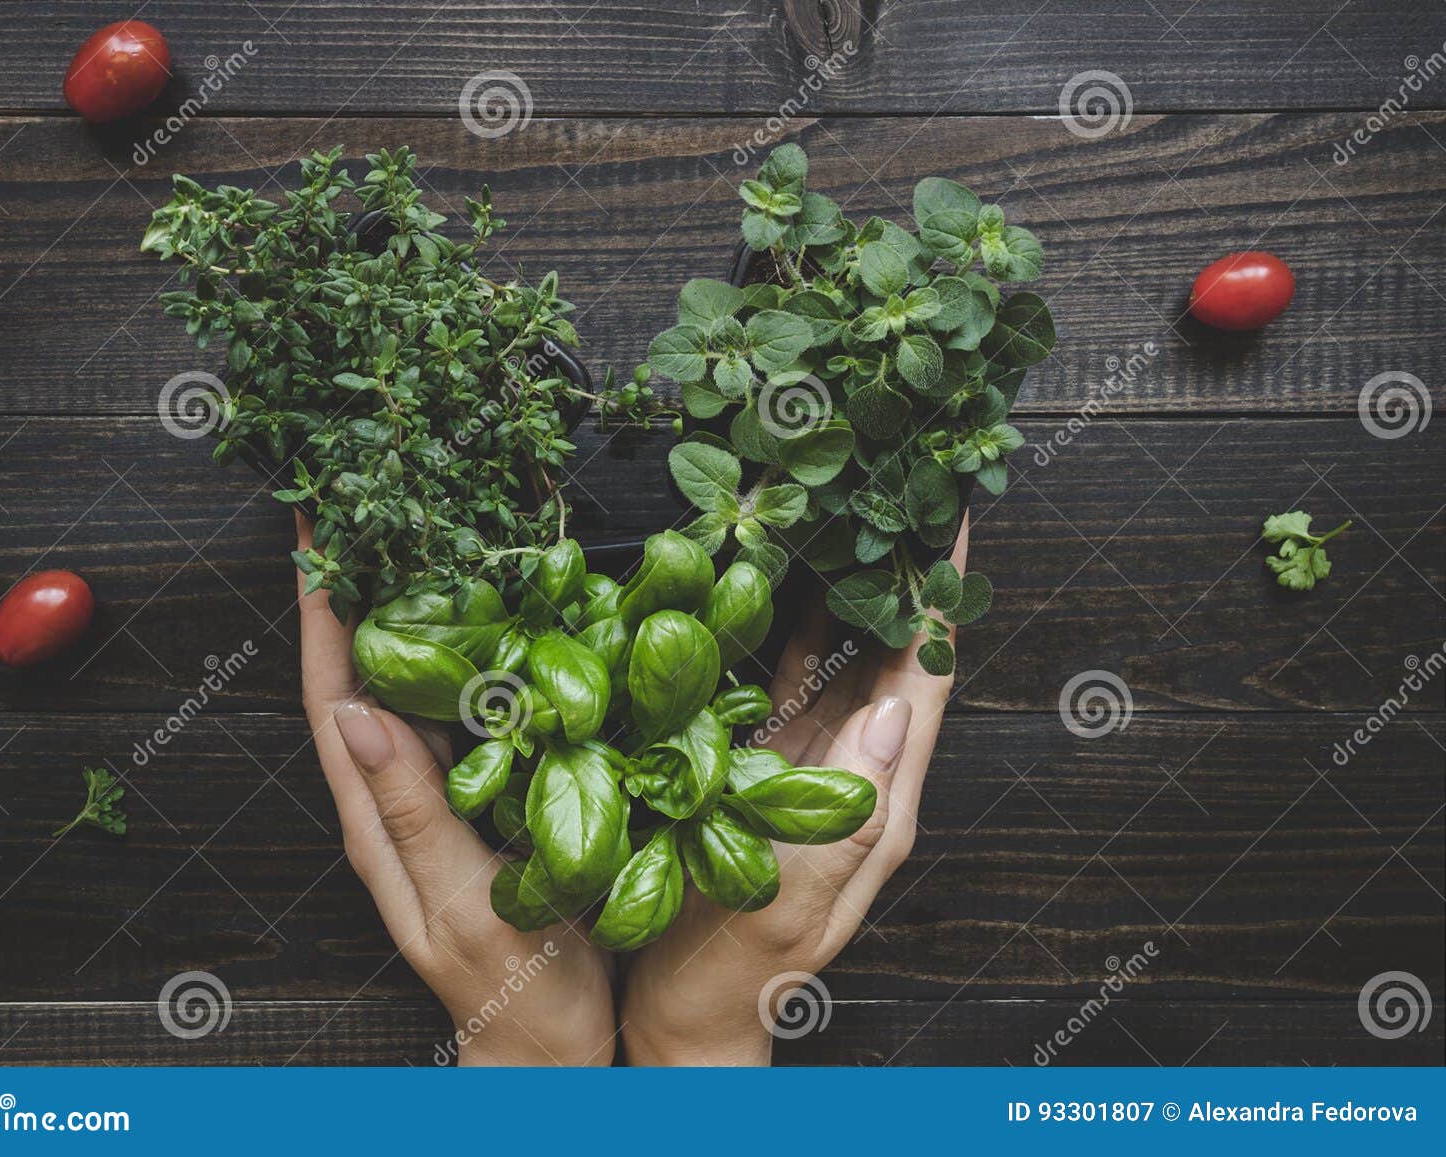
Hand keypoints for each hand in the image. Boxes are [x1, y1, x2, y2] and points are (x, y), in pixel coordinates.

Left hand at [294, 513, 616, 1064]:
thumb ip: (412, 813)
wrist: (551, 1046)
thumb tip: (359, 713)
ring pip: (409, 688)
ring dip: (403, 612)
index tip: (312, 535)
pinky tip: (484, 624)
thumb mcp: (458, 903)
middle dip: (354, 589)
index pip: (333, 694)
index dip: (320, 611)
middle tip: (362, 509)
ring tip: (414, 540)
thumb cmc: (512, 989)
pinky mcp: (479, 803)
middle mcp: (396, 798)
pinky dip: (460, 658)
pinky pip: (459, 716)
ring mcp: (436, 800)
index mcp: (377, 818)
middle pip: (360, 675)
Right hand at [619, 519, 968, 1064]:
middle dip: (904, 577)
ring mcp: (813, 768)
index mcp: (880, 804)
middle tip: (899, 491)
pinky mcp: (768, 769)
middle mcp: (856, 775)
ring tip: (853, 517)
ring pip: (847, 663)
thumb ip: (849, 811)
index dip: (941, 602)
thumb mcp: (797, 900)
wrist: (688, 1013)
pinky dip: (796, 632)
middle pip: (895, 659)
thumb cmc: (738, 969)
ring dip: (855, 593)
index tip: (951, 523)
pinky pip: (794, 686)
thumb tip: (898, 710)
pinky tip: (786, 587)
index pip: (928, 682)